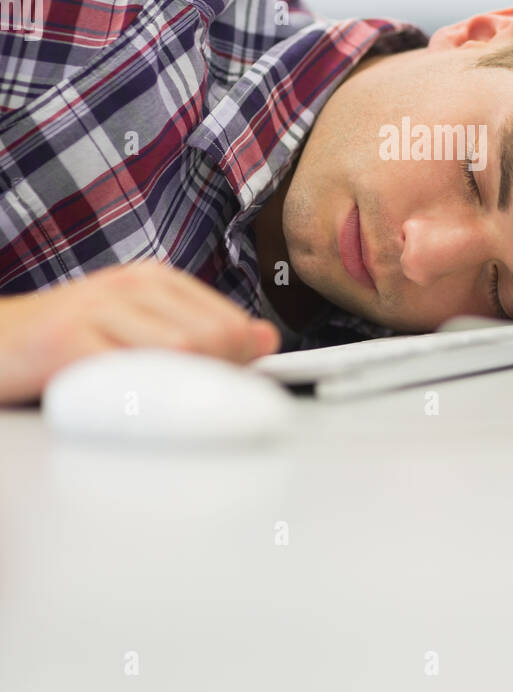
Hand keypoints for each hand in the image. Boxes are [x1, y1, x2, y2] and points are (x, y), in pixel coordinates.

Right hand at [0, 262, 280, 404]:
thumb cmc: (67, 342)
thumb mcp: (139, 328)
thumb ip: (201, 331)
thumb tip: (265, 339)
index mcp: (157, 280)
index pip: (230, 323)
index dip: (238, 366)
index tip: (223, 395)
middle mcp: (132, 286)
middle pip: (213, 336)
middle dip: (214, 378)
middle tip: (189, 407)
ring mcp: (99, 309)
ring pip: (179, 350)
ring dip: (180, 391)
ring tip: (160, 410)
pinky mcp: (68, 342)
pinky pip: (127, 374)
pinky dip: (143, 400)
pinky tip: (135, 411)